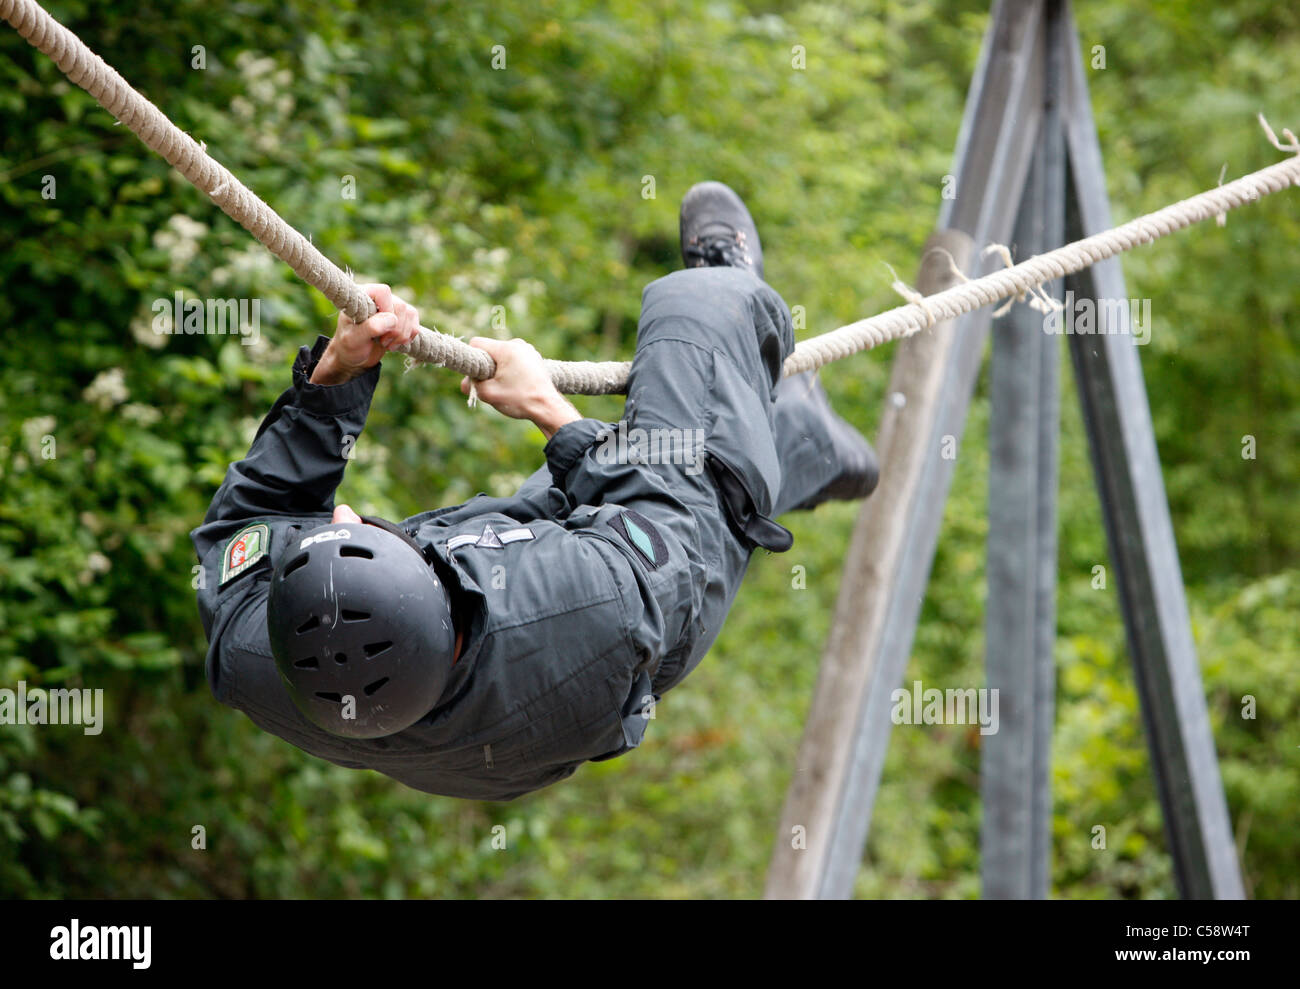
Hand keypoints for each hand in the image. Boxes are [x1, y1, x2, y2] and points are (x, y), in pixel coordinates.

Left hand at [311, 284, 419, 384]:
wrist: (355, 357)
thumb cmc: (349, 346)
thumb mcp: (353, 339)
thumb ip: (370, 327)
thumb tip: (391, 319)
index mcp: (363, 296)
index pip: (383, 292)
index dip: (386, 309)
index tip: (379, 329)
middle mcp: (379, 298)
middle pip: (400, 306)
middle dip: (394, 329)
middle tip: (381, 342)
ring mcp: (393, 307)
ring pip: (410, 315)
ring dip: (402, 335)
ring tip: (386, 344)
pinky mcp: (403, 319)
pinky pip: (416, 324)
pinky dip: (409, 337)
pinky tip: (395, 343)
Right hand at [460, 337, 580, 438]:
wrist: (548, 408)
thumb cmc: (520, 399)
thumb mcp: (489, 394)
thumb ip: (472, 385)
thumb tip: (465, 383)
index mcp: (507, 348)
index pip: (477, 343)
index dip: (471, 358)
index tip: (474, 375)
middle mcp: (518, 344)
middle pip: (490, 351)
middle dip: (485, 368)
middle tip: (486, 386)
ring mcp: (528, 351)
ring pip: (502, 356)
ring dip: (497, 370)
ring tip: (504, 388)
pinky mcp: (535, 359)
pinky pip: (514, 360)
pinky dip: (509, 371)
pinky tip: (515, 386)